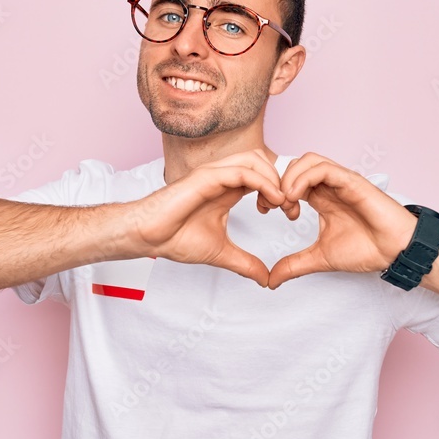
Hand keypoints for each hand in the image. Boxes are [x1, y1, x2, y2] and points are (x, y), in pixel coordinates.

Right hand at [130, 149, 285, 286]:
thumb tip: (265, 279)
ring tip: (283, 204)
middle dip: (283, 181)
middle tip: (291, 209)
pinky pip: (242, 171)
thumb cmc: (175, 239)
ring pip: (255, 159)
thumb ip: (245, 263)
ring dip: (274, 179)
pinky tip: (271, 201)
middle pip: (264, 161)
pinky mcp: (206, 177)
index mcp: (228, 189)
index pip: (263, 176)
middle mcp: (223, 176)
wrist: (148, 237)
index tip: (291, 214)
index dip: (282, 191)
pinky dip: (262, 182)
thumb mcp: (221, 253)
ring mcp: (214, 174)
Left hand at [267, 153, 418, 289]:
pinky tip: (296, 197)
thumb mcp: (320, 258)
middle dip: (278, 182)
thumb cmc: (367, 249)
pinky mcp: (352, 182)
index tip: (269, 212)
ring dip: (290, 177)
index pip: (291, 181)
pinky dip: (304, 178)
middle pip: (295, 165)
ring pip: (308, 160)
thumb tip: (271, 281)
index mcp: (322, 198)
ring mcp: (341, 182)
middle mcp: (330, 186)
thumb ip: (295, 265)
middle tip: (273, 206)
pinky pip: (324, 168)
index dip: (274, 192)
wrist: (395, 251)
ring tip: (285, 201)